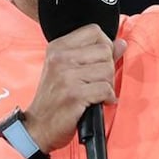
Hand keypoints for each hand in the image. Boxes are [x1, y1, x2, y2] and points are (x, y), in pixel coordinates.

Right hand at [24, 25, 126, 152]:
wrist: (38, 127)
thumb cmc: (54, 99)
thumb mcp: (68, 70)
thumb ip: (95, 55)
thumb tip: (121, 43)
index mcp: (58, 47)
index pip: (94, 31)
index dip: (104, 46)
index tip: (99, 62)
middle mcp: (60, 58)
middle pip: (105, 51)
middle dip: (108, 68)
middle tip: (96, 82)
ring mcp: (66, 76)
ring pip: (107, 70)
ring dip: (107, 85)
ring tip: (95, 93)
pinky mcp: (74, 94)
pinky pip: (105, 89)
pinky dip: (107, 98)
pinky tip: (98, 102)